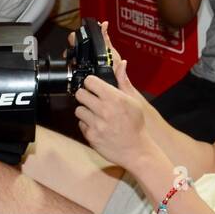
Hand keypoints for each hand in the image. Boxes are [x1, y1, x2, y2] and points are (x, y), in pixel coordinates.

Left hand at [74, 36, 149, 164]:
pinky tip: (96, 125)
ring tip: (94, 113)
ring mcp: (96, 124)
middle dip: (85, 95)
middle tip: (91, 99)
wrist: (136, 149)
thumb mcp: (134, 101)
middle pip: (80, 94)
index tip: (93, 85)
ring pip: (78, 109)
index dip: (91, 82)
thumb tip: (122, 64)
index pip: (90, 82)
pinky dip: (86, 124)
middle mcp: (104, 110)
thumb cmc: (136, 125)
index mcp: (115, 98)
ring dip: (85, 110)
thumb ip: (123, 82)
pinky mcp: (91, 136)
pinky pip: (81, 124)